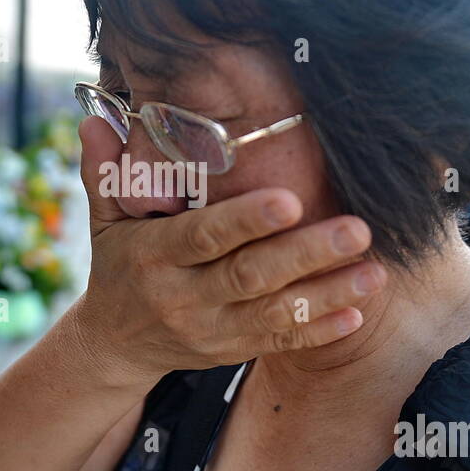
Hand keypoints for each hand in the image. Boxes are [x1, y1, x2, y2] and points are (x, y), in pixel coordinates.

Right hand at [70, 116, 383, 387]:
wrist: (114, 343)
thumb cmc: (118, 264)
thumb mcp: (103, 219)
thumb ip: (105, 170)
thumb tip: (94, 119)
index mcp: (154, 256)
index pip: (203, 236)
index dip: (246, 220)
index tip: (290, 200)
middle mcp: (183, 296)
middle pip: (250, 275)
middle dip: (307, 253)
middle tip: (357, 228)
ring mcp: (210, 329)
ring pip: (275, 314)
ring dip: (328, 293)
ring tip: (375, 271)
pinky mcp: (232, 351)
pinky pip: (280, 343)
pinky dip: (319, 331)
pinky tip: (357, 313)